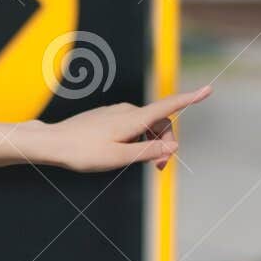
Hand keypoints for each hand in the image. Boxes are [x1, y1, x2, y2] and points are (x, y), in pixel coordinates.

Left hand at [45, 86, 212, 173]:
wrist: (52, 143)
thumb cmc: (83, 153)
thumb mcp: (119, 158)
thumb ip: (148, 152)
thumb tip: (174, 146)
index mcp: (133, 119)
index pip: (168, 107)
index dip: (190, 100)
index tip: (208, 90)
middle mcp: (127, 111)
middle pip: (159, 123)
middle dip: (165, 143)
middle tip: (159, 170)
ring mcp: (116, 113)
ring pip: (145, 126)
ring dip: (150, 143)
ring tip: (139, 165)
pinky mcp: (107, 117)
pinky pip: (131, 126)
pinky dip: (137, 139)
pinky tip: (121, 154)